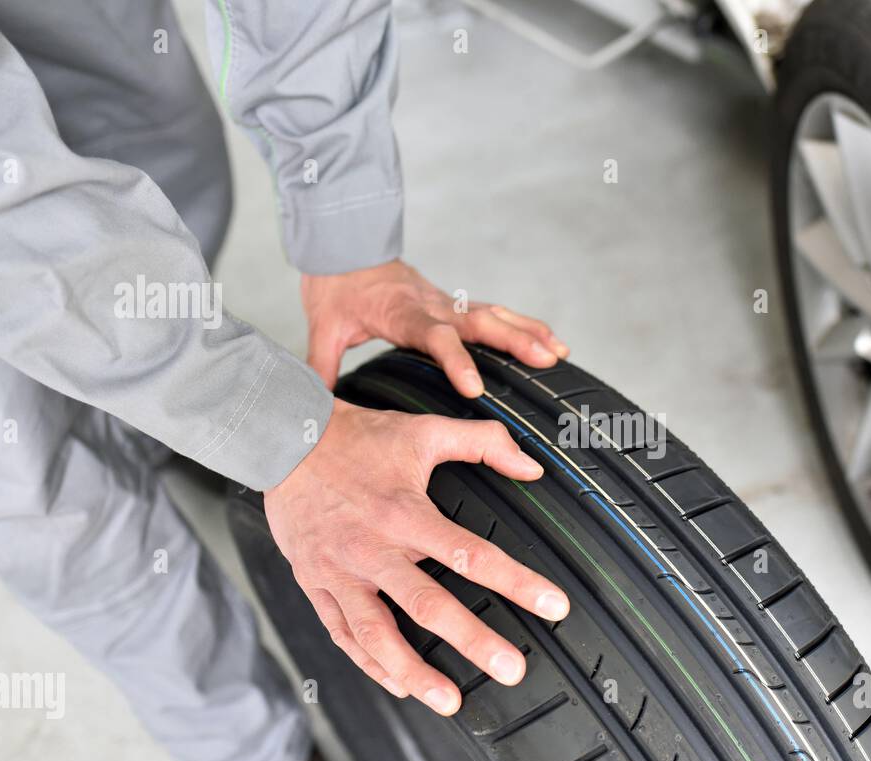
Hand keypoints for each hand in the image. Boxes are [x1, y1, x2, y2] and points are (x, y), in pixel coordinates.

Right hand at [264, 398, 570, 715]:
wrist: (280, 439)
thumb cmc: (356, 438)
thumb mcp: (424, 430)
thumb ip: (483, 443)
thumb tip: (531, 468)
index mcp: (403, 512)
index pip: (470, 553)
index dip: (515, 581)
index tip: (552, 605)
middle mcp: (371, 548)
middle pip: (426, 604)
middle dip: (473, 641)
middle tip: (511, 669)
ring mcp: (339, 572)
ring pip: (375, 634)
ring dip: (413, 671)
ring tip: (449, 701)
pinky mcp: (315, 584)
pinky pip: (342, 634)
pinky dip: (369, 664)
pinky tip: (399, 685)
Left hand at [301, 259, 568, 392]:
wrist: (343, 243)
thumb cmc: (335, 286)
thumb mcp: (323, 328)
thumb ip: (321, 368)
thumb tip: (310, 408)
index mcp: (402, 313)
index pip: (434, 337)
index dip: (455, 361)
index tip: (474, 388)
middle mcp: (432, 306)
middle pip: (479, 323)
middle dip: (514, 342)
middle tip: (545, 360)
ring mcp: (447, 302)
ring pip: (494, 316)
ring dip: (528, 333)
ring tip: (559, 353)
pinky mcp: (455, 303)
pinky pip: (495, 314)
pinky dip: (524, 325)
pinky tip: (550, 339)